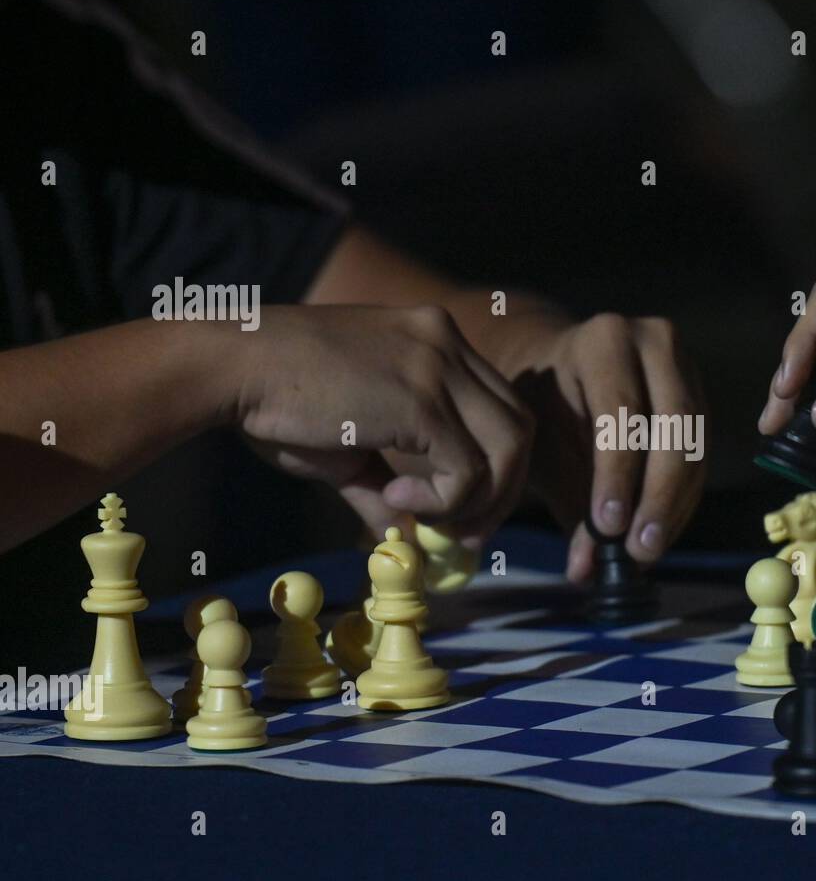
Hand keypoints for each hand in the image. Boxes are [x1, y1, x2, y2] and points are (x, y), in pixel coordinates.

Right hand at [230, 304, 533, 543]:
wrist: (230, 367)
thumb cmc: (276, 401)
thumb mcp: (347, 448)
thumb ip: (386, 488)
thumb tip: (409, 541)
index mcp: (435, 339)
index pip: (500, 407)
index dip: (496, 467)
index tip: (465, 512)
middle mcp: (447, 342)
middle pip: (520, 427)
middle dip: (502, 490)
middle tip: (463, 534)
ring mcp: (439, 366)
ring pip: (508, 448)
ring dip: (477, 500)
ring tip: (423, 517)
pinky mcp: (422, 399)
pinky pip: (467, 469)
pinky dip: (444, 500)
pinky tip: (395, 494)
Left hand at [506, 313, 707, 580]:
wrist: (562, 374)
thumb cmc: (546, 410)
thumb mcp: (545, 447)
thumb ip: (567, 501)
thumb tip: (586, 569)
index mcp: (604, 340)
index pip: (620, 410)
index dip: (617, 474)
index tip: (609, 527)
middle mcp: (655, 341)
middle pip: (675, 426)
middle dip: (658, 496)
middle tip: (639, 549)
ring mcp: (686, 367)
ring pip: (696, 446)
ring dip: (674, 506)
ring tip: (647, 551)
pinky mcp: (702, 398)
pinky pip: (702, 457)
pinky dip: (682, 502)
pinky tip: (660, 534)